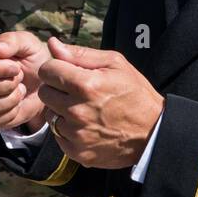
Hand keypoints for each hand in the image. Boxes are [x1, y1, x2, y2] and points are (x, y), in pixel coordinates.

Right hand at [0, 31, 50, 131]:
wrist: (40, 84)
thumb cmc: (32, 59)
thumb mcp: (28, 44)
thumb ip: (13, 41)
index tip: (16, 68)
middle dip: (7, 86)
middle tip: (20, 79)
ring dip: (10, 101)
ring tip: (19, 91)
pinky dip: (8, 115)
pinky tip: (16, 105)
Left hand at [38, 37, 162, 169]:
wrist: (153, 133)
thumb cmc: (135, 93)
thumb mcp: (114, 64)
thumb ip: (80, 54)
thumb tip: (53, 44)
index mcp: (86, 84)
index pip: (47, 70)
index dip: (56, 68)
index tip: (67, 72)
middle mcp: (77, 110)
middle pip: (44, 92)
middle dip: (56, 88)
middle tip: (76, 91)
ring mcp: (76, 133)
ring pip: (49, 115)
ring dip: (60, 110)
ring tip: (82, 109)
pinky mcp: (77, 151)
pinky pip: (57, 136)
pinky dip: (67, 130)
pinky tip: (85, 126)